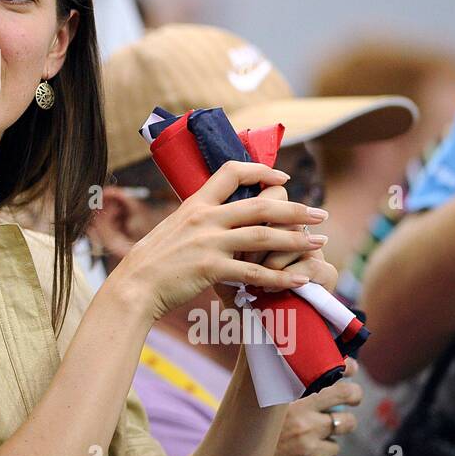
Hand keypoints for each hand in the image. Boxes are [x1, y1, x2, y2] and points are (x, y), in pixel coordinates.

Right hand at [115, 161, 331, 319]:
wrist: (134, 284)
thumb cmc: (154, 259)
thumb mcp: (174, 227)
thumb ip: (198, 219)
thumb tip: (220, 216)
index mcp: (195, 203)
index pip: (231, 172)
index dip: (260, 171)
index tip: (281, 177)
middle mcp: (204, 218)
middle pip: (259, 206)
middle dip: (295, 208)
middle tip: (319, 213)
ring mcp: (208, 243)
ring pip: (263, 237)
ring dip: (296, 239)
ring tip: (319, 243)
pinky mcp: (210, 269)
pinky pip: (254, 274)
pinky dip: (281, 277)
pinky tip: (300, 280)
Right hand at [266, 358, 362, 455]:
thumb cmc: (248, 424)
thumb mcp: (259, 397)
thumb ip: (276, 380)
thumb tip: (292, 363)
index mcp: (288, 393)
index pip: (325, 372)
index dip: (346, 368)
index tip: (349, 367)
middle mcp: (302, 413)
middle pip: (346, 395)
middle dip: (354, 394)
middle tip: (353, 396)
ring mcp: (308, 436)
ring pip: (345, 424)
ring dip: (340, 423)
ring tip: (327, 423)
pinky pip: (334, 448)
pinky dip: (328, 445)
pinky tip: (314, 443)